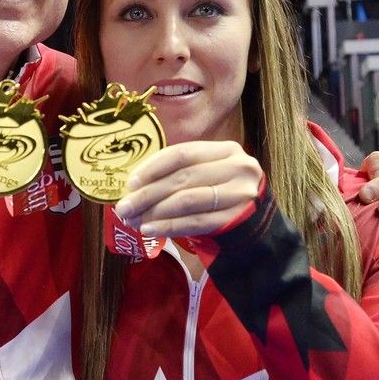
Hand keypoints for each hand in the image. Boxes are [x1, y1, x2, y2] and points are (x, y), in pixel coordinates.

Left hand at [114, 141, 261, 238]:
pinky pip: (195, 223)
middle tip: (124, 207)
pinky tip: (150, 230)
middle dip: (148, 194)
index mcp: (226, 150)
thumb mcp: (204, 173)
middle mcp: (237, 168)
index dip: (153, 167)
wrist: (254, 221)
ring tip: (134, 220)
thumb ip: (175, 172)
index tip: (130, 183)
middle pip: (182, 178)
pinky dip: (169, 226)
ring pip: (187, 201)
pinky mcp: (236, 219)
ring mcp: (239, 195)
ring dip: (155, 212)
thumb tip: (132, 186)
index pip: (182, 153)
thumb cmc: (219, 192)